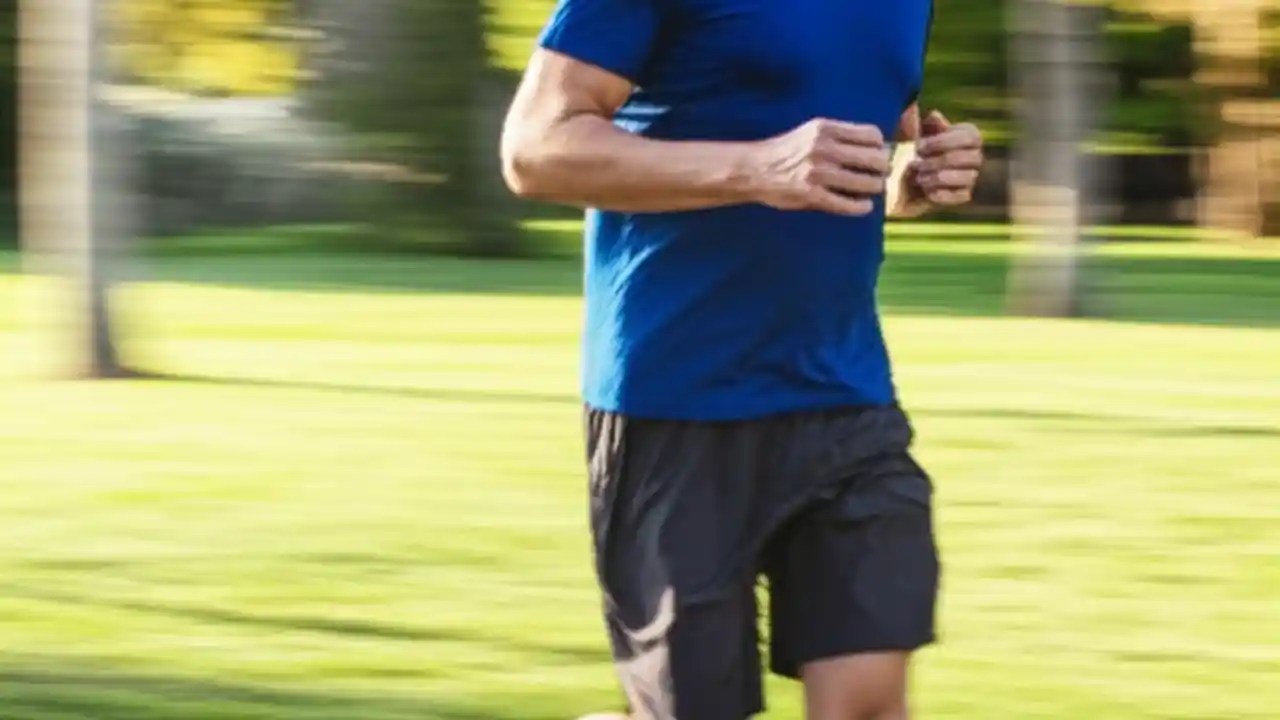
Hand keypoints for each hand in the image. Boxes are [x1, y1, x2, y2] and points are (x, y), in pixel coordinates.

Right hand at [751, 118, 890, 215]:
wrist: (754, 169)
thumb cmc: (786, 151)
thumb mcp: (811, 132)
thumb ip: (839, 136)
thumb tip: (875, 145)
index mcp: (826, 129)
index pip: (872, 135)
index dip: (880, 146)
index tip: (877, 154)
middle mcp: (824, 149)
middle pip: (875, 159)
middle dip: (882, 168)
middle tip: (880, 174)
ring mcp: (818, 173)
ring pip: (866, 183)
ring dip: (874, 188)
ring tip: (872, 191)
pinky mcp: (812, 195)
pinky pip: (847, 204)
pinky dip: (861, 207)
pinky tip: (864, 206)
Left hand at [911, 111, 983, 205]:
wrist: (902, 181)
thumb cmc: (911, 151)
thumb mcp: (911, 135)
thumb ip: (916, 124)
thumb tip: (925, 113)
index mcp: (968, 135)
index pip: (970, 136)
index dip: (944, 142)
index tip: (919, 147)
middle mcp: (975, 155)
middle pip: (968, 157)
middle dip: (938, 161)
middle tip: (915, 164)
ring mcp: (972, 177)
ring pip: (967, 177)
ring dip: (938, 178)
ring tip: (918, 178)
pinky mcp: (964, 195)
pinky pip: (960, 196)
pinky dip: (942, 194)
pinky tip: (926, 191)